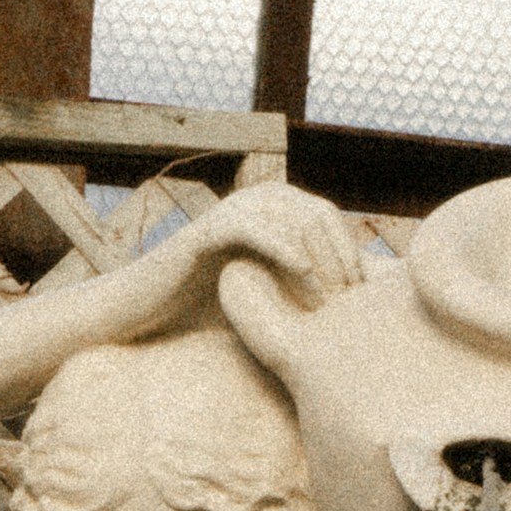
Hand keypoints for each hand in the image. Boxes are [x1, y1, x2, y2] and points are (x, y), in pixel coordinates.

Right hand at [121, 185, 368, 344]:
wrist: (148, 311)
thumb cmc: (207, 308)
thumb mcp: (267, 295)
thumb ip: (304, 289)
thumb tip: (355, 309)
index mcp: (274, 209)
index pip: (329, 218)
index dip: (351, 253)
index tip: (362, 296)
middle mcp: (256, 200)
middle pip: (318, 214)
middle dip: (340, 255)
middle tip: (350, 299)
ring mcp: (231, 209)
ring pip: (292, 217)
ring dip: (319, 256)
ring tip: (331, 297)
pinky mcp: (209, 227)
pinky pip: (254, 227)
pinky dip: (283, 248)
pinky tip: (304, 275)